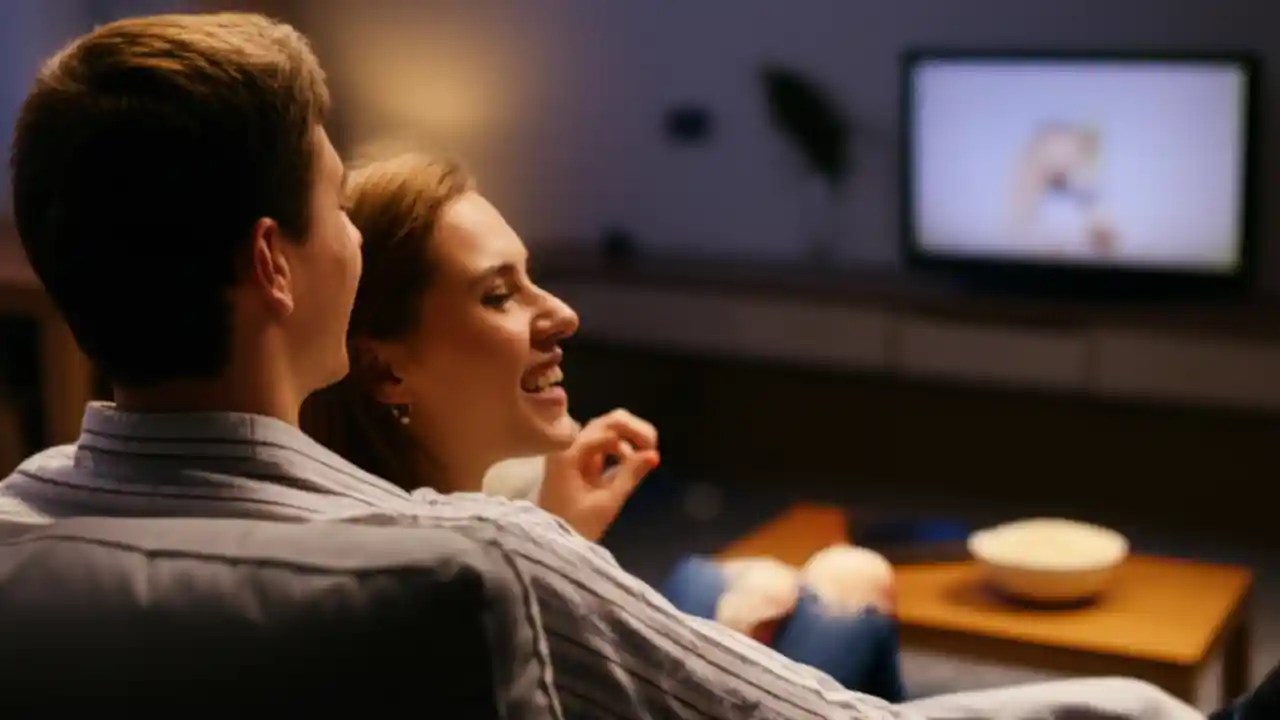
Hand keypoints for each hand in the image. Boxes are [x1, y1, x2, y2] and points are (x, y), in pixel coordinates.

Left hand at [539, 409, 659, 541]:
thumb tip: (655, 454)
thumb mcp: (606, 502)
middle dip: (632, 430)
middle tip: (653, 446)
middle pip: (604, 423)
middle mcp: (567, 446)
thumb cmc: (575, 527)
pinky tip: (630, 463)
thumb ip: (630, 475)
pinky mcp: (576, 463)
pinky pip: (600, 447)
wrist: (549, 545)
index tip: (654, 448)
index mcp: (569, 453)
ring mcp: (570, 454)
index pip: (607, 427)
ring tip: (644, 457)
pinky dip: (617, 450)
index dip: (634, 432)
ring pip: (603, 433)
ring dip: (626, 440)